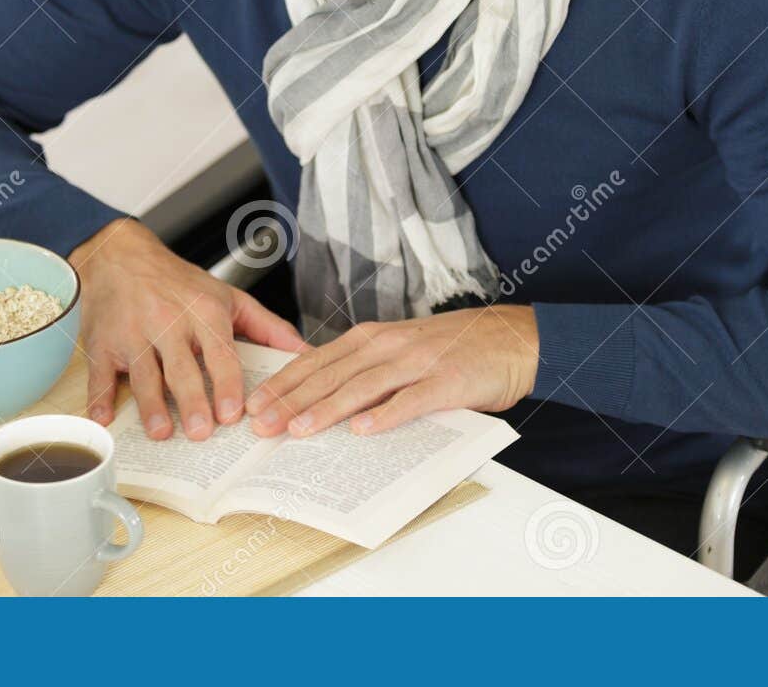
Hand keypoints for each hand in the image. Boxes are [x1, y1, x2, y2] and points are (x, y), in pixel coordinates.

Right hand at [72, 218, 304, 440]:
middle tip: (201, 431)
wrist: (122, 256)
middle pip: (181, 367)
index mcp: (203, 312)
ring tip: (162, 433)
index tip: (234, 411)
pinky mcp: (103, 344)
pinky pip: (100, 374)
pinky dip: (99, 398)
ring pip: (142, 373)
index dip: (227, 382)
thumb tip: (307, 354)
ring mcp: (133, 333)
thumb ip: (269, 327)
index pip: (219, 352)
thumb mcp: (229, 297)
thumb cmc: (180, 284)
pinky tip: (103, 421)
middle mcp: (168, 322)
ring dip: (150, 405)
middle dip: (192, 399)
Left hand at [244, 306, 537, 436]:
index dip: (284, 382)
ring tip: (298, 429)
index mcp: (374, 338)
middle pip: (331, 374)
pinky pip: (412, 400)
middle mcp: (390, 345)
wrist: (513, 338)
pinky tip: (364, 430)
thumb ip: (367, 370)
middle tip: (260, 424)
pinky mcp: (447, 381)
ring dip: (327, 408)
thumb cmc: (456, 348)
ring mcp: (418, 362)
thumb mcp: (402, 350)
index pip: (317, 360)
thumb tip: (322, 400)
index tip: (254, 403)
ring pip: (363, 386)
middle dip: (291, 400)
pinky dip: (387, 414)